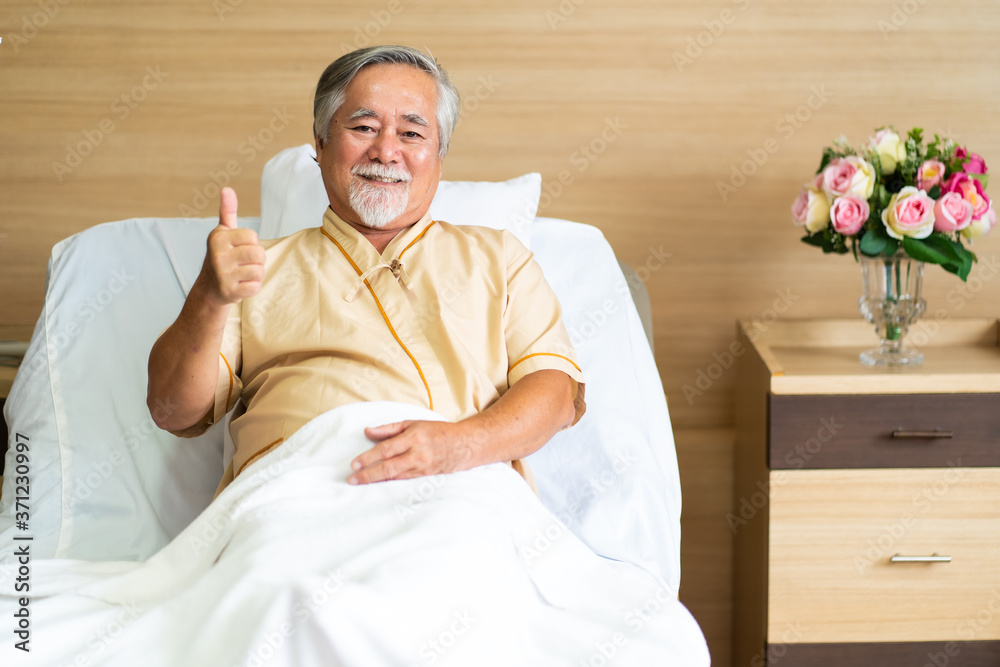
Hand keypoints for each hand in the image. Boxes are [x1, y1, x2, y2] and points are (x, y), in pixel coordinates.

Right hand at [196, 187, 265, 305]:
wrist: (209, 288)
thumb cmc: (222, 255)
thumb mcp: (223, 232)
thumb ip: (228, 211)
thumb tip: (227, 189)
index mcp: (218, 238)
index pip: (253, 237)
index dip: (251, 243)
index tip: (240, 248)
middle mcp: (218, 255)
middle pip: (259, 254)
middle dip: (258, 260)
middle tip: (245, 263)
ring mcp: (223, 274)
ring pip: (259, 271)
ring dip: (256, 274)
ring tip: (243, 274)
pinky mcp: (229, 291)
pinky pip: (256, 287)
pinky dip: (253, 287)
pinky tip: (241, 285)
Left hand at [348, 420, 482, 484]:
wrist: (463, 445)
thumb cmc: (436, 431)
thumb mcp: (413, 424)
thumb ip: (389, 429)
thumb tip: (368, 431)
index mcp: (413, 438)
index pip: (386, 449)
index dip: (368, 457)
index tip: (354, 463)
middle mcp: (417, 454)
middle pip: (388, 467)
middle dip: (368, 474)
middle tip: (352, 479)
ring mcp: (422, 468)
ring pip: (395, 477)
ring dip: (376, 481)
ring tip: (360, 482)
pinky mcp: (425, 476)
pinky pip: (403, 480)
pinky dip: (389, 483)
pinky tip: (378, 484)